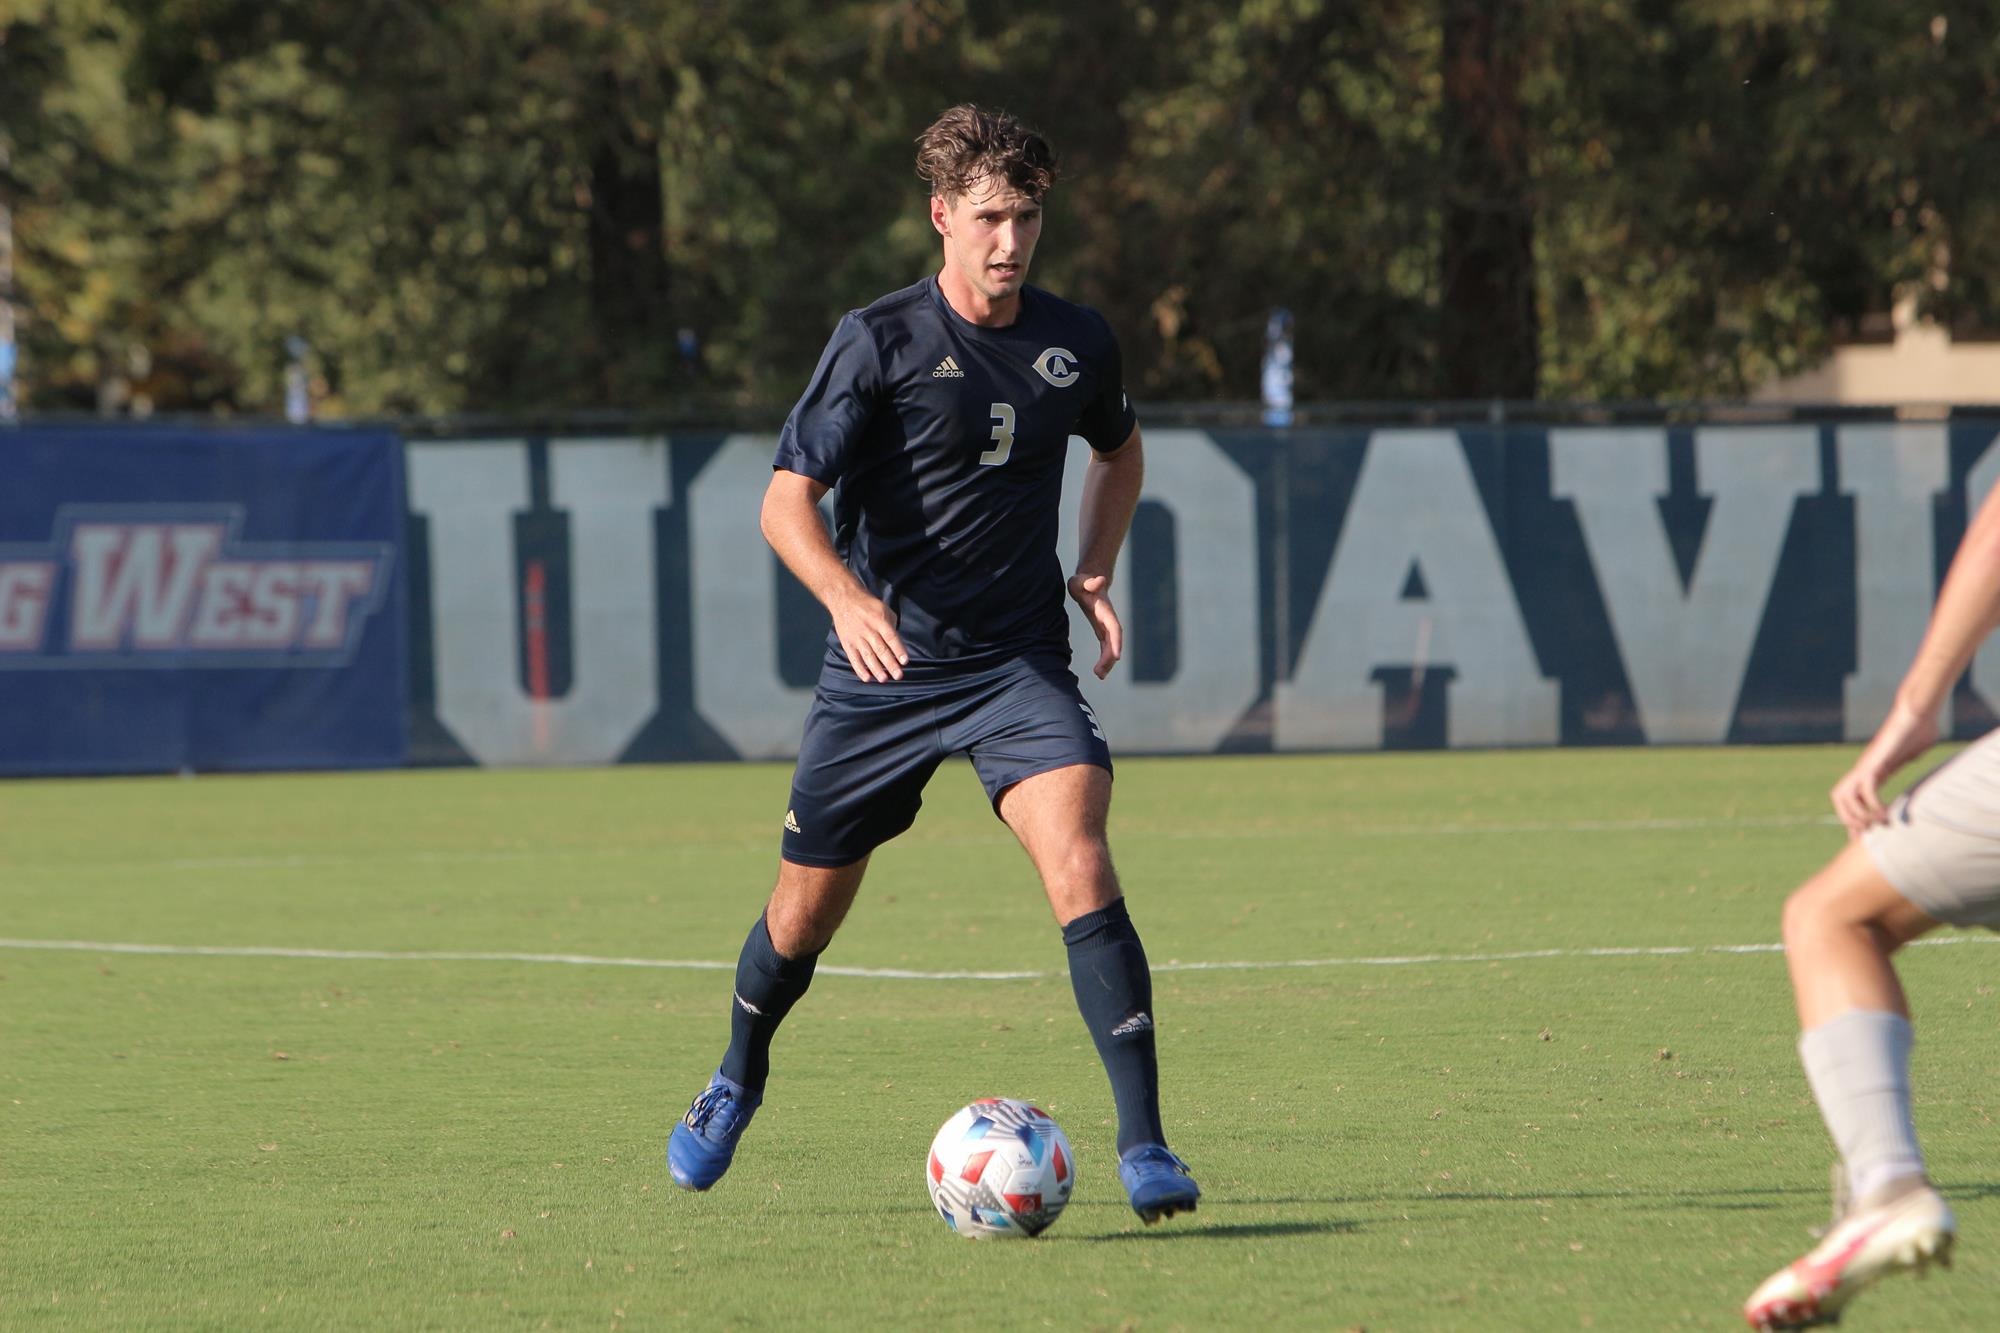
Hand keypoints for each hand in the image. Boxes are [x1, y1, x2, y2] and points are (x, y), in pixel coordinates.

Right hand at [829, 588, 907, 682]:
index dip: (898, 650)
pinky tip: (867, 678)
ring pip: (868, 656)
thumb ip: (891, 626)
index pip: (891, 637)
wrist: (844, 599)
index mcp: (879, 620)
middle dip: (890, 664)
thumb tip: (896, 645)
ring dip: (876, 669)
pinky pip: (854, 658)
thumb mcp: (884, 609)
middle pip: (880, 650)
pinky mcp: (847, 643)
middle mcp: (868, 630)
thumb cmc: (868, 605)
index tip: (905, 661)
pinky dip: (859, 669)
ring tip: (884, 679)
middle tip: (898, 675)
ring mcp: (857, 637)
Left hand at [1067, 572, 1122, 678]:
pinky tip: (1099, 672)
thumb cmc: (1082, 582)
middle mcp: (1109, 620)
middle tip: (1100, 674)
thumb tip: (1099, 580)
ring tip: (1100, 676)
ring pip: (1111, 647)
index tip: (1116, 656)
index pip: (1114, 627)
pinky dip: (1104, 659)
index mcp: (1105, 610)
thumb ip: (1089, 582)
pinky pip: (1105, 648)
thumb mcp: (1081, 581)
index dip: (1116, 641)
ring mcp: (1106, 626)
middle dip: (1109, 658)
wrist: (1089, 581)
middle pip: (1113, 641)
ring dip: (1108, 662)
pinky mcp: (1101, 630)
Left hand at [1831, 700, 1938, 836]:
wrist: (1916, 710)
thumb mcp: (1911, 752)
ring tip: (1879, 824)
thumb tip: (1914, 758)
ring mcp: (1868, 764)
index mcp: (1872, 769)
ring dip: (1859, 815)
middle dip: (1849, 819)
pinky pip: (1865, 787)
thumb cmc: (1918, 729)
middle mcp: (1864, 768)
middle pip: (1839, 797)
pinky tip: (1885, 812)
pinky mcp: (1876, 761)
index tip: (1862, 838)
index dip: (1853, 817)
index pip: (1851, 798)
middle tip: (1869, 834)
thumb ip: (1907, 758)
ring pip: (1844, 795)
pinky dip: (1872, 804)